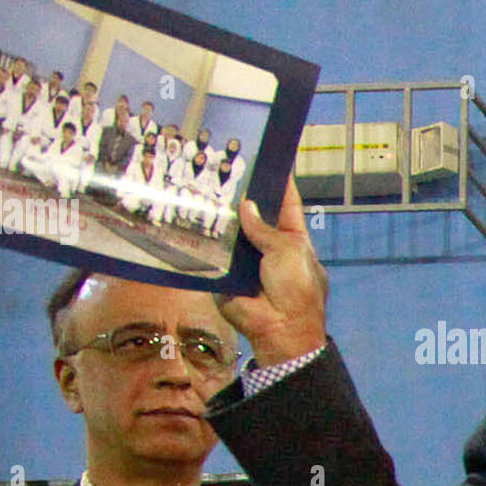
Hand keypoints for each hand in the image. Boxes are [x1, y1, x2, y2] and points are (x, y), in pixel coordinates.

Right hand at [216, 175, 327, 366]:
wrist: (279, 329)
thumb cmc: (295, 288)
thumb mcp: (286, 250)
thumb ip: (263, 228)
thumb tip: (245, 205)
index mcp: (292, 238)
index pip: (285, 203)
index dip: (279, 181)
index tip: (268, 156)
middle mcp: (268, 246)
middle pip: (253, 216)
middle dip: (241, 197)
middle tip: (223, 168)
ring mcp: (245, 260)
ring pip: (231, 234)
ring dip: (220, 218)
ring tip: (202, 186)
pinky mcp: (225, 275)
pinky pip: (214, 256)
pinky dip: (206, 242)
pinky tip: (189, 217)